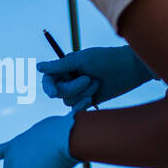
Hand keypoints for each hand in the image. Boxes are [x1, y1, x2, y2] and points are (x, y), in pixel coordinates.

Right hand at [38, 45, 155, 110]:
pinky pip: (77, 108)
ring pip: (68, 101)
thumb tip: (38, 67)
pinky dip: (83, 103)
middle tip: (88, 78)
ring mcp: (79, 91)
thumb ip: (59, 66)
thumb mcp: (81, 60)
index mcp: (66, 67)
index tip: (53, 90)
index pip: (49, 79)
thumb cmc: (106, 59)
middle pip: (57, 92)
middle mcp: (70, 79)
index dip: (48, 86)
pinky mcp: (88, 101)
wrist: (128, 69)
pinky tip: (94, 96)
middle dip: (72, 87)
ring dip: (82, 93)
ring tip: (97, 83)